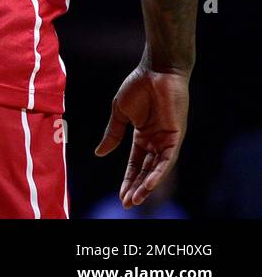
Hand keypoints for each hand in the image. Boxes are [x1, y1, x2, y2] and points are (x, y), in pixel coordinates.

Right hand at [94, 65, 189, 207]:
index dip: (127, 179)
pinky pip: (167, 160)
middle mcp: (156, 142)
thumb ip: (112, 134)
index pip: (135, 163)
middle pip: (145, 170)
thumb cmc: (137, 86)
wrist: (155, 71)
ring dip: (146, 186)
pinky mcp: (176, 137)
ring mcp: (167, 140)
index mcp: (142, 136)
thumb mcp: (120, 113)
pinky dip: (158, 173)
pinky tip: (148, 185)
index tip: (120, 195)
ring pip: (156, 170)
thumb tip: (99, 153)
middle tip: (126, 204)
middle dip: (135, 188)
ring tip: (135, 200)